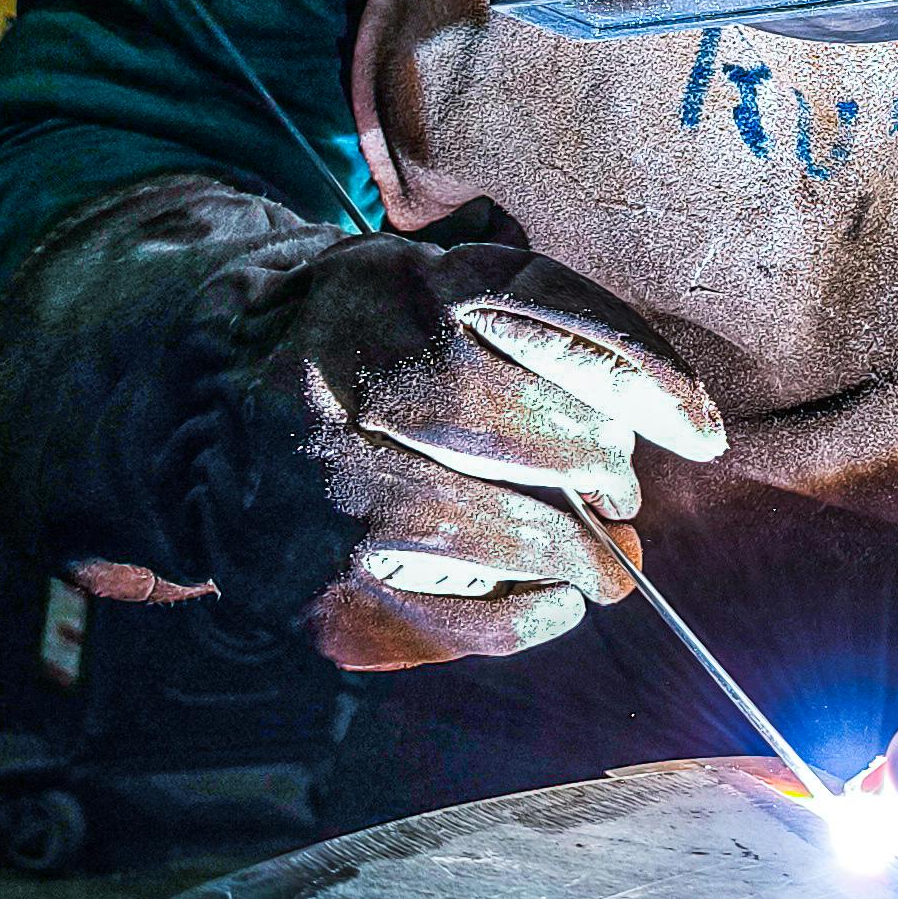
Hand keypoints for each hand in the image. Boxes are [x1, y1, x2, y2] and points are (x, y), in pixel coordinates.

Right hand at [0, 181, 724, 672]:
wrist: (196, 403)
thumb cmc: (356, 341)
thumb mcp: (424, 279)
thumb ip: (536, 312)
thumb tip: (685, 418)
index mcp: (376, 287)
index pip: (535, 313)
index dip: (636, 373)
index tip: (701, 428)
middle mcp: (332, 382)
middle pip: (515, 427)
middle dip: (598, 469)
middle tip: (621, 490)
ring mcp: (311, 491)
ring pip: (484, 531)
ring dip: (573, 556)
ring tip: (606, 563)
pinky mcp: (305, 586)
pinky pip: (444, 619)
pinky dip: (522, 617)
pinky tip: (551, 602)